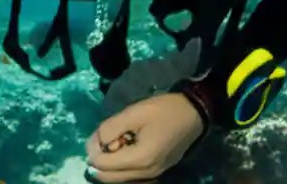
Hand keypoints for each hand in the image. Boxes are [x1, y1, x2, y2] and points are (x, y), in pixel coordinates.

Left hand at [84, 92, 203, 182]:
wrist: (194, 114)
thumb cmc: (164, 110)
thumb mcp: (133, 113)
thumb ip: (109, 129)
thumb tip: (92, 144)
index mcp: (140, 159)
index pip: (103, 165)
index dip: (94, 149)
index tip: (99, 133)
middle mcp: (146, 174)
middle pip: (109, 177)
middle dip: (101, 159)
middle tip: (109, 137)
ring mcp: (153, 175)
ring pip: (119, 178)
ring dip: (112, 163)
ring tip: (120, 140)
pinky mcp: (157, 172)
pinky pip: (131, 176)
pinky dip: (123, 165)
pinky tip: (129, 148)